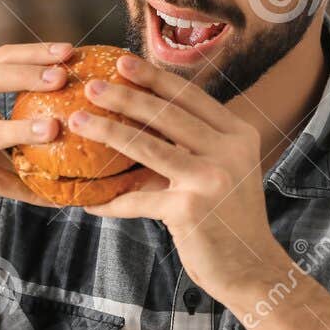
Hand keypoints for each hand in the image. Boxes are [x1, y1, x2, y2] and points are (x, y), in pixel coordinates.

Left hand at [72, 53, 290, 301]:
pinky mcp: (191, 209)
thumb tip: (143, 123)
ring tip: (79, 120)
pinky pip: (139, 199)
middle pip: (168, 115)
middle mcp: (229, 151)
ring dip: (108, 132)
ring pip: (149, 148)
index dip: (155, 78)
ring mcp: (211, 179)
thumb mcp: (222, 172)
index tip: (124, 61)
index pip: (190, 97)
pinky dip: (111, 202)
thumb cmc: (229, 219)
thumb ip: (194, 147)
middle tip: (93, 85)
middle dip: (126, 96)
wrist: (251, 267)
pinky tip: (88, 202)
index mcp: (238, 135)